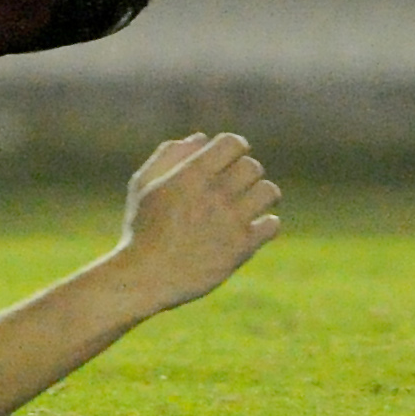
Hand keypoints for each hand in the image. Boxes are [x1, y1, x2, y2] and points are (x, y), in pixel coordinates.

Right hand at [114, 132, 280, 309]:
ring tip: (251, 203)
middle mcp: (215, 194)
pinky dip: (267, 224)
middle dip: (246, 171)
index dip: (233, 147)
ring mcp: (231, 221)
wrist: (145, 276)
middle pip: (253, 166)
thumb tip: (202, 139)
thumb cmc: (142, 228)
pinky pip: (272, 225)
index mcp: (192, 174)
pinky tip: (254, 227)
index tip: (229, 159)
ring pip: (268, 192)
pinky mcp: (241, 248)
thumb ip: (170, 155)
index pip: (233, 143)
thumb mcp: (144, 184)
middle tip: (238, 184)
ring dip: (261, 194)